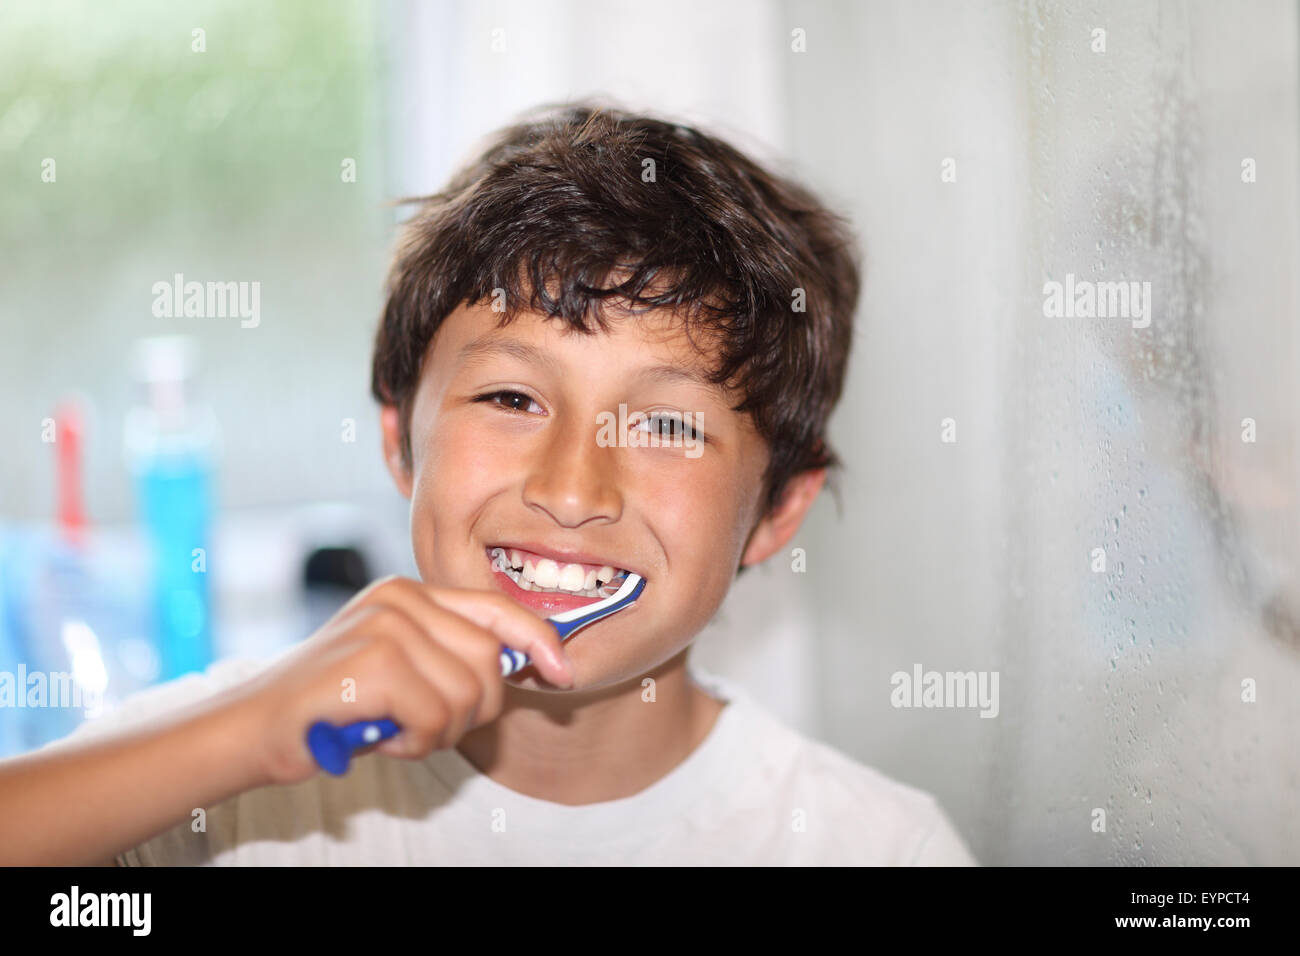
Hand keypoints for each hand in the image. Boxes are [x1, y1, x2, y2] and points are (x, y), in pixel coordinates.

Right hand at [228, 576, 574, 784]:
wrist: (251, 728)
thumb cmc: (331, 707)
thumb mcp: (399, 668)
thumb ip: (452, 657)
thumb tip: (530, 665)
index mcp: (408, 593)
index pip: (496, 609)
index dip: (539, 641)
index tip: (562, 674)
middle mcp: (400, 598)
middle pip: (490, 658)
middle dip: (476, 708)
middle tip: (429, 728)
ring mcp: (388, 625)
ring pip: (468, 692)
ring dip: (441, 732)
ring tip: (397, 730)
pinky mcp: (376, 661)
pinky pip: (437, 716)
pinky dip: (417, 742)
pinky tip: (381, 737)